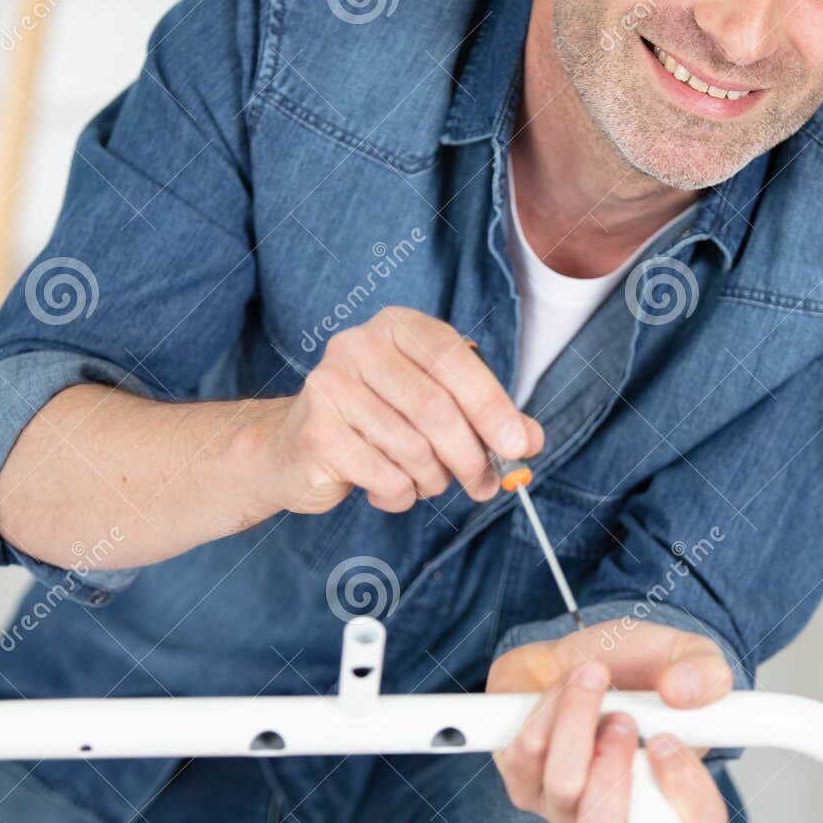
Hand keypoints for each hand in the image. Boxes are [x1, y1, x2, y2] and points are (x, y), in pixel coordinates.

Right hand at [251, 308, 543, 515]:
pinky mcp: (316, 433)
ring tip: (425, 483)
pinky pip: (385, 476)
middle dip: (470, 457)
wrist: (292, 449)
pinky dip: (400, 495)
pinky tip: (389, 490)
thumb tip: (530, 441)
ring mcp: (330, 386)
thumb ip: (484, 419)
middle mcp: (358, 346)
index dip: (491, 405)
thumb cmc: (374, 424)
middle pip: (435, 408)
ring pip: (412, 448)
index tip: (518, 445)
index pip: (453, 359)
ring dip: (432, 480)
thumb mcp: (433, 409)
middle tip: (484, 486)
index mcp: (396, 326)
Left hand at [486, 621, 732, 822]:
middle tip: (622, 717)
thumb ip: (704, 671)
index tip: (665, 743)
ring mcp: (566, 806)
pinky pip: (527, 755)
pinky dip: (547, 706)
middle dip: (609, 766)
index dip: (686, 800)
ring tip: (592, 677)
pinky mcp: (522, 783)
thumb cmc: (636, 668)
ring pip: (563, 784)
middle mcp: (619, 815)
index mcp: (674, 792)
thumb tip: (681, 692)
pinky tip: (563, 684)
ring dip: (577, 718)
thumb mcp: (686, 653)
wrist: (576, 655)